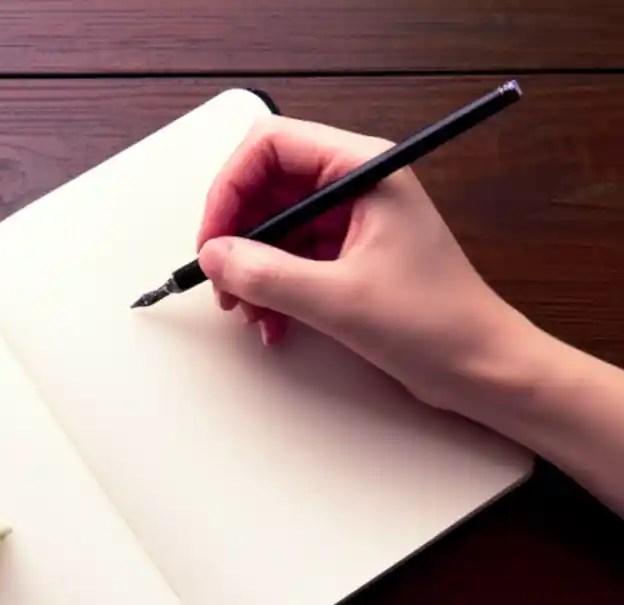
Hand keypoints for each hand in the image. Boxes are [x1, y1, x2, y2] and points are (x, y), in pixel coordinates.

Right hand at [196, 114, 538, 412]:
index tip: (214, 236)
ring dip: (249, 268)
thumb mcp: (338, 299)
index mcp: (364, 170)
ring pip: (272, 225)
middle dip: (236, 234)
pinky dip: (269, 288)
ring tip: (247, 310)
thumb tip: (215, 255)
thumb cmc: (436, 323)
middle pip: (266, 185)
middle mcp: (355, 186)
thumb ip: (266, 273)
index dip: (231, 185)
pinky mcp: (347, 255)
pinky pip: (288, 258)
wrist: (481, 368)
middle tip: (222, 279)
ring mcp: (351, 220)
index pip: (273, 145)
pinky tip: (272, 323)